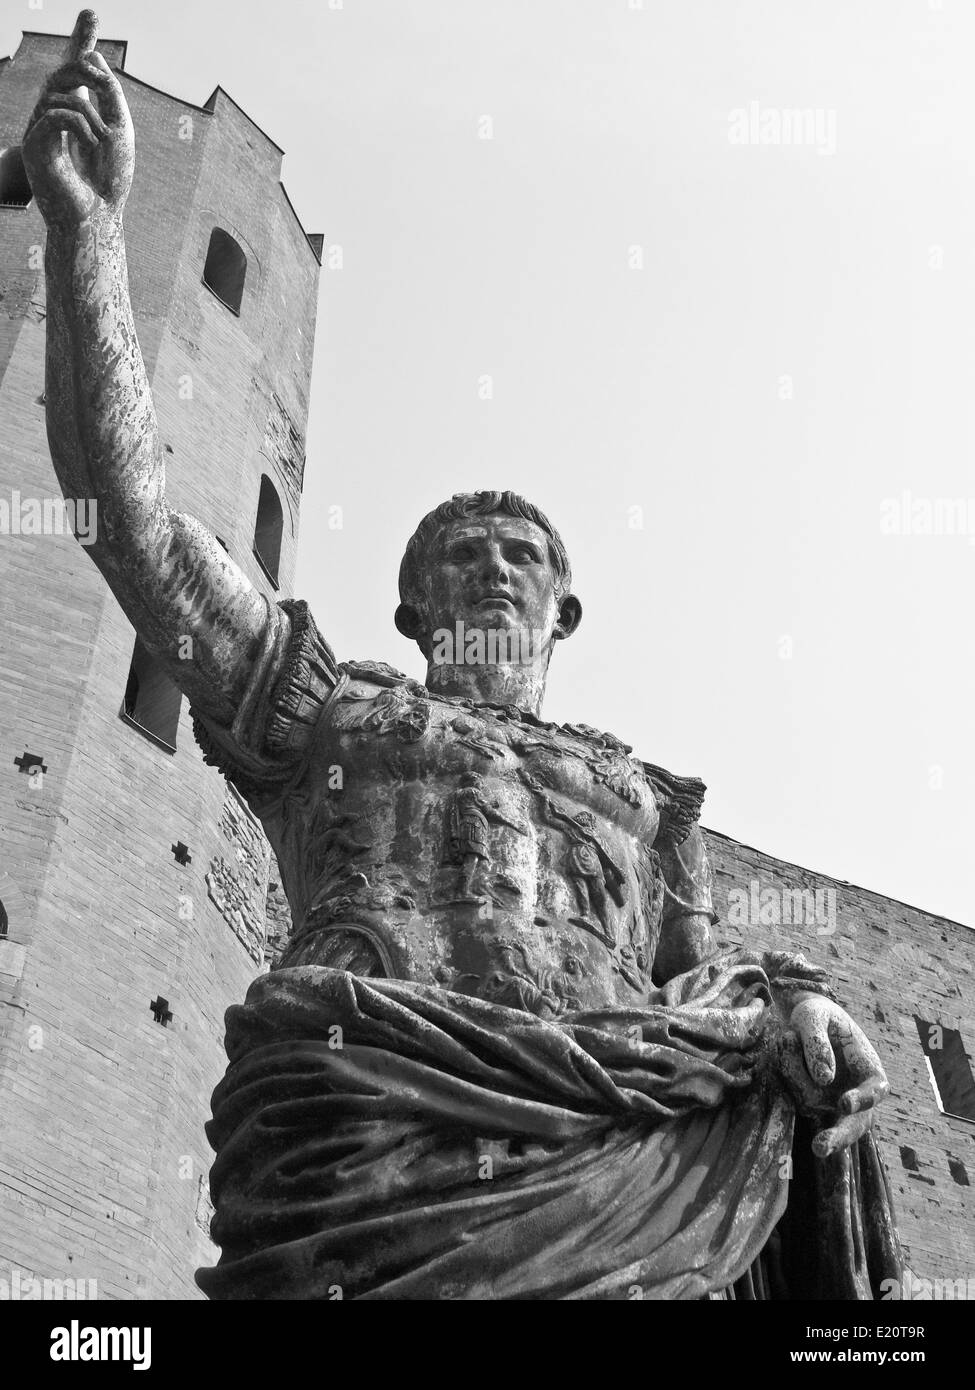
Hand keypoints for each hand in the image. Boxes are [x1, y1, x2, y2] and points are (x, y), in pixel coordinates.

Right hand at [22, 10, 133, 231]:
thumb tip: (91, 57)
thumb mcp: (117, 129)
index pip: (76, 71)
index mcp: (78, 115)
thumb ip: (108, 94)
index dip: (81, 42)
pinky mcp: (34, 146)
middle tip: (98, 71)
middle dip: (81, 64)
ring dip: (90, 110)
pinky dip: (79, 123)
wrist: (98, 218)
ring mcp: (41, 131)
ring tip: (106, 139)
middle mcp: (55, 119)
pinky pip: (55, 113)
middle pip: (63, 72)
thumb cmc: (110, 181)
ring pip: (59, 92)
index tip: (91, 12)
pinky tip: (93, 143)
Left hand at [778, 993, 888, 1157]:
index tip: (844, 1102)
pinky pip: (794, 1095)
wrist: (801, 1019)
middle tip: (819, 1147)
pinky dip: (785, 1070)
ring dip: (793, 1070)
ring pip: (811, 1101)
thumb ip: (818, 1042)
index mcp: (869, 1069)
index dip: (864, 1098)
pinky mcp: (809, 1102)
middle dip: (837, 1137)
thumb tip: (824, 1079)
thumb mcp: (814, 1015)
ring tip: (787, 1037)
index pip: (876, 1090)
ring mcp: (831, 1102)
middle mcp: (855, 1092)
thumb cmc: (817, 1014)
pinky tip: (784, 1046)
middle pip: (853, 1124)